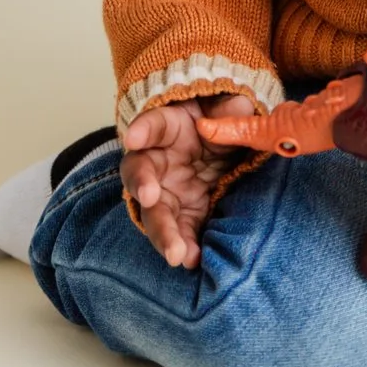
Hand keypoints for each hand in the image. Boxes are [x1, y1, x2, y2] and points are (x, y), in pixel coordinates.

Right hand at [119, 93, 260, 269]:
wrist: (223, 142)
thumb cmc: (219, 118)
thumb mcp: (228, 107)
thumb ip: (230, 110)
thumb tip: (233, 113)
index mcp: (169, 126)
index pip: (152, 124)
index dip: (142, 130)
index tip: (133, 139)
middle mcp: (158, 159)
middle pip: (141, 173)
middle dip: (143, 185)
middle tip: (150, 197)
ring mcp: (167, 189)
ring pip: (155, 210)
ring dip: (162, 230)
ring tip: (175, 252)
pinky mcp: (182, 211)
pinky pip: (179, 230)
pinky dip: (183, 244)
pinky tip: (191, 259)